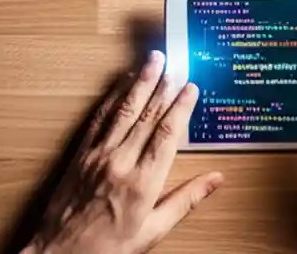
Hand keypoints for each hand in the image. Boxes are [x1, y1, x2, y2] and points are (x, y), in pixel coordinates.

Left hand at [24, 51, 222, 253]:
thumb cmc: (108, 249)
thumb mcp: (154, 231)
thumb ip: (186, 200)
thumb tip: (216, 179)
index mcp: (143, 184)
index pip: (168, 134)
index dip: (181, 107)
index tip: (191, 88)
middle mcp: (120, 163)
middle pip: (147, 116)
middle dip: (163, 87)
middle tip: (174, 63)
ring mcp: (97, 156)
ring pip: (124, 111)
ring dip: (139, 83)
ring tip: (151, 62)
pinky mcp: (80, 155)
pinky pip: (100, 120)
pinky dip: (112, 99)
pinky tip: (121, 85)